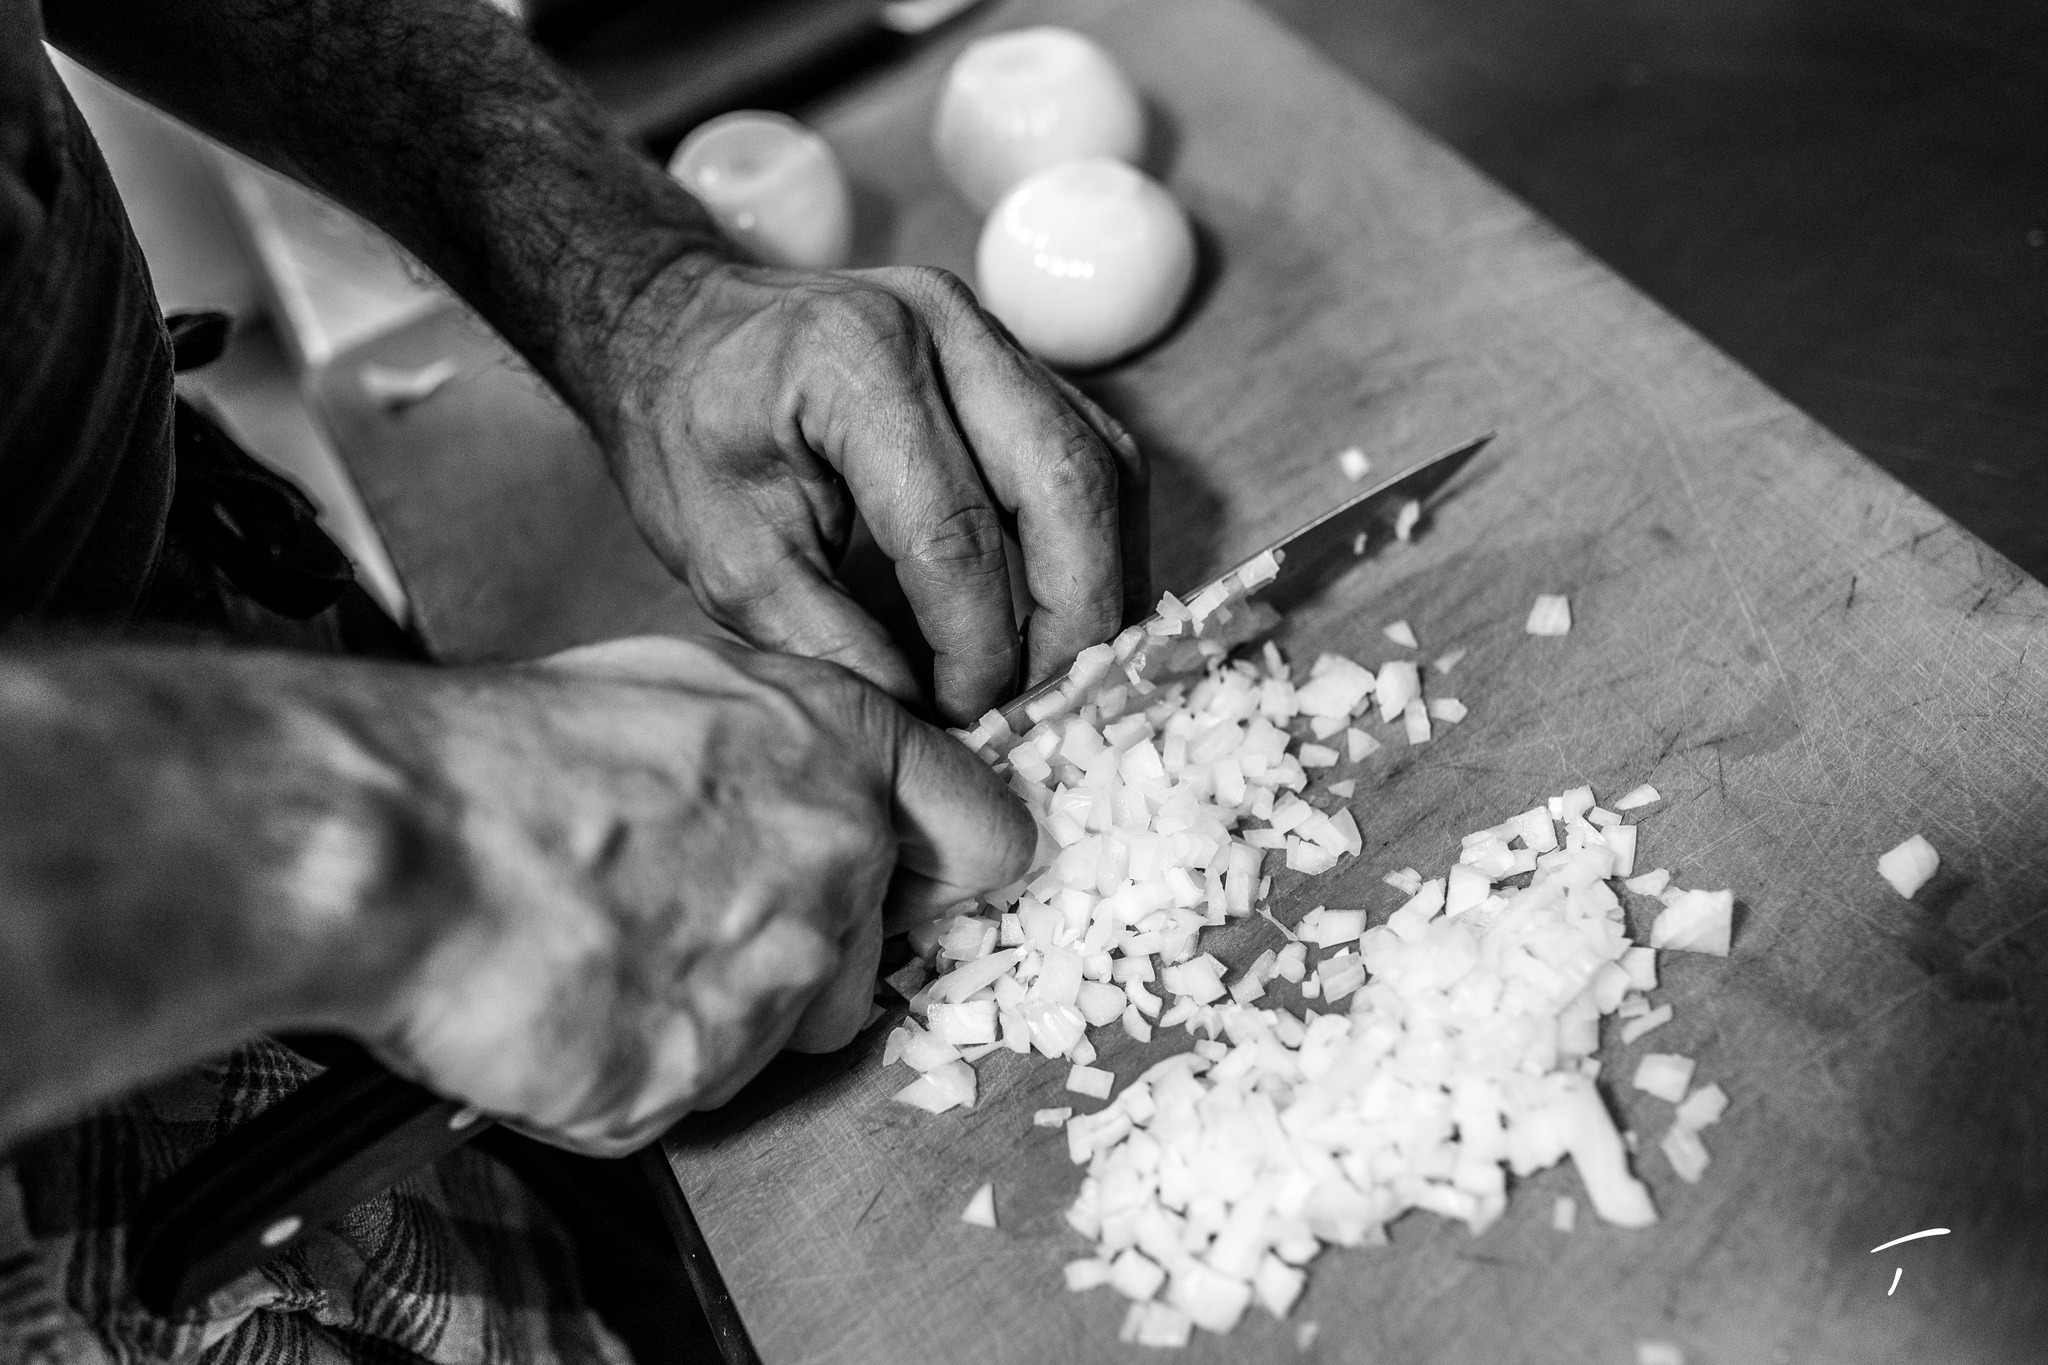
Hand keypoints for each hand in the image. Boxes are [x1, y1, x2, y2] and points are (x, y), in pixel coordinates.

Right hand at [369, 637, 1031, 1154]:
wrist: (393, 843)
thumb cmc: (504, 752)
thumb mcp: (671, 682)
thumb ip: (778, 739)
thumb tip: (803, 775)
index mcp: (840, 754)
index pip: (984, 831)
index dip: (948, 862)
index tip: (924, 879)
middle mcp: (832, 871)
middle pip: (865, 960)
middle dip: (791, 955)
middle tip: (677, 912)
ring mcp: (768, 989)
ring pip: (770, 1034)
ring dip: (705, 1011)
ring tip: (602, 947)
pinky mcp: (687, 1084)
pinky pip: (675, 1091)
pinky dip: (622, 1062)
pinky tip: (564, 998)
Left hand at [590, 259, 1150, 724]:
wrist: (677, 330)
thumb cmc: (687, 438)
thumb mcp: (729, 559)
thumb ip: (827, 643)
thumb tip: (927, 720)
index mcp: (856, 365)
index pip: (953, 531)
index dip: (975, 644)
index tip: (960, 714)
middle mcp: (943, 327)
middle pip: (1066, 482)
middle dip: (1076, 614)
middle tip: (1048, 706)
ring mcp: (989, 333)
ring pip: (1102, 463)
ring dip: (1102, 577)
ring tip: (1070, 666)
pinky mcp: (1013, 357)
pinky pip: (1092, 451)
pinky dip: (1093, 539)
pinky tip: (1070, 606)